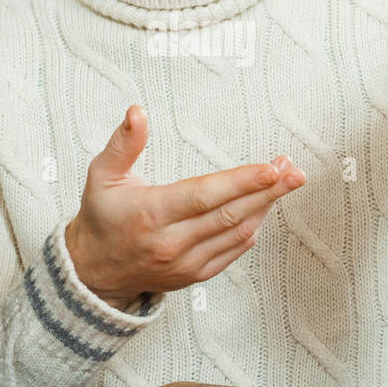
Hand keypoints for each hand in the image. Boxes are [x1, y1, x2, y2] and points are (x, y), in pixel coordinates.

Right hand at [64, 104, 305, 308]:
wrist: (93, 271)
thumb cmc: (101, 217)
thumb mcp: (101, 175)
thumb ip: (123, 143)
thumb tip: (137, 111)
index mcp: (150, 214)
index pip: (204, 196)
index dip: (241, 182)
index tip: (271, 168)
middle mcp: (171, 242)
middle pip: (231, 215)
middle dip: (268, 191)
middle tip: (294, 171)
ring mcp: (185, 263)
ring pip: (237, 234)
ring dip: (266, 206)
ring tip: (287, 181)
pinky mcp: (195, 275)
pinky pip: (233, 251)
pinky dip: (253, 229)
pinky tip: (264, 207)